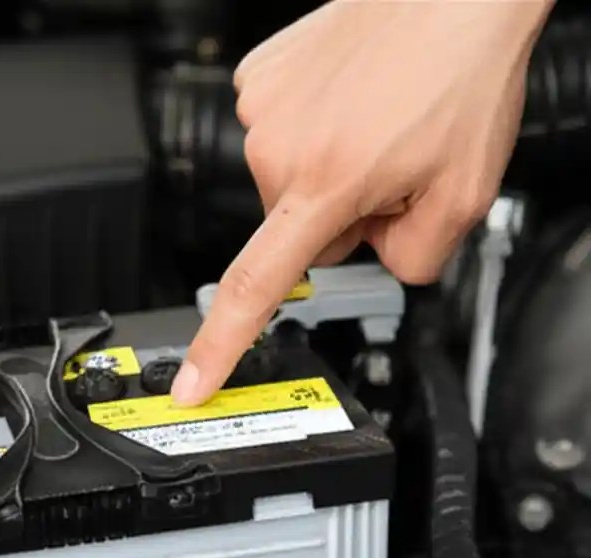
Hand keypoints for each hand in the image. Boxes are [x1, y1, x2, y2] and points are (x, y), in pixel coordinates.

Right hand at [170, 0, 553, 405]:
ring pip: (288, 177)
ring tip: (378, 123)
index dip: (221, 346)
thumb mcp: (464, 194)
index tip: (191, 386)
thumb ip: (415, 261)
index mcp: (325, 187)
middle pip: (297, 224)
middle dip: (342, 213)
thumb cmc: (460, 74)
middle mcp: (278, 149)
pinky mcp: (255, 80)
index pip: (256, 287)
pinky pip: (279, 129)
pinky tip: (352, 100)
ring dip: (330, 166)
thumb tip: (377, 263)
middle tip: (393, 171)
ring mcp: (259, 109)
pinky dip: (315, 126)